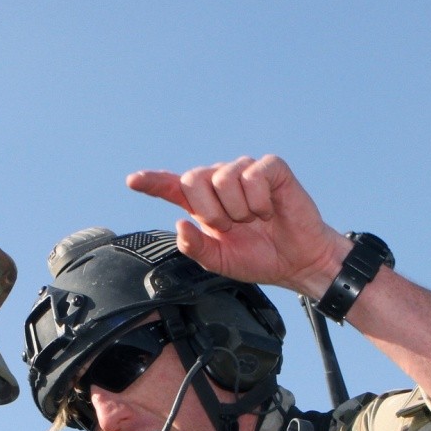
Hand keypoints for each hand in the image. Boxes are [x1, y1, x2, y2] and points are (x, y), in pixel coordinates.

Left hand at [127, 156, 348, 297]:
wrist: (298, 262)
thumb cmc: (259, 258)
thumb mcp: (220, 262)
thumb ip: (196, 247)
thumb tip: (180, 225)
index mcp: (205, 203)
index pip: (172, 187)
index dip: (152, 182)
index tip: (133, 181)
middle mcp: (221, 181)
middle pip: (193, 179)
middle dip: (209, 210)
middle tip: (229, 227)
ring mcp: (246, 172)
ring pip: (223, 177)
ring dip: (237, 208)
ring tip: (252, 220)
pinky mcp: (271, 168)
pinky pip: (253, 175)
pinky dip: (259, 200)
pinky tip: (268, 211)